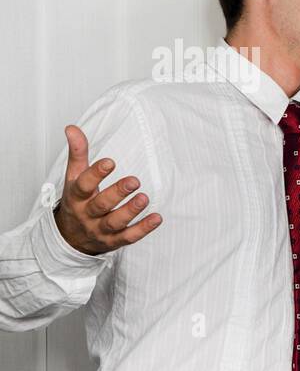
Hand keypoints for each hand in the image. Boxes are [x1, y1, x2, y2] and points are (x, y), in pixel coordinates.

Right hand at [52, 125, 161, 254]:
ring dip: (131, 211)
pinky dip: (143, 229)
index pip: (83, 185)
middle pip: (101, 205)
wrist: (71, 236)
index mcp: (77, 197)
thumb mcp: (73, 177)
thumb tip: (72, 128)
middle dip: (117, 193)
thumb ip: (77, 153)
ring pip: (115, 222)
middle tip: (134, 181)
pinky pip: (128, 237)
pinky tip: (157, 218)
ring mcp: (100, 229)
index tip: (110, 162)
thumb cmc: (77, 201)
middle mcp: (87, 214)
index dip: (95, 174)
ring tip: (144, 197)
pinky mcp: (114, 241)